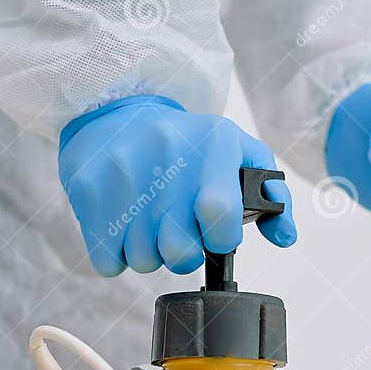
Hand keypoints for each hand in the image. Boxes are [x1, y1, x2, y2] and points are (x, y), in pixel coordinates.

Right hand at [59, 96, 296, 275]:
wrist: (114, 109)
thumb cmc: (185, 142)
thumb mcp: (236, 152)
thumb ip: (271, 194)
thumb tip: (284, 237)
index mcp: (212, 143)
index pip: (220, 215)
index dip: (221, 238)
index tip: (216, 233)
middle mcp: (166, 154)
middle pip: (178, 252)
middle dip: (183, 254)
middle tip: (178, 232)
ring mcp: (122, 172)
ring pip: (142, 260)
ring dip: (148, 253)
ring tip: (149, 223)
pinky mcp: (86, 188)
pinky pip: (107, 259)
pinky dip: (116, 254)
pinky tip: (123, 224)